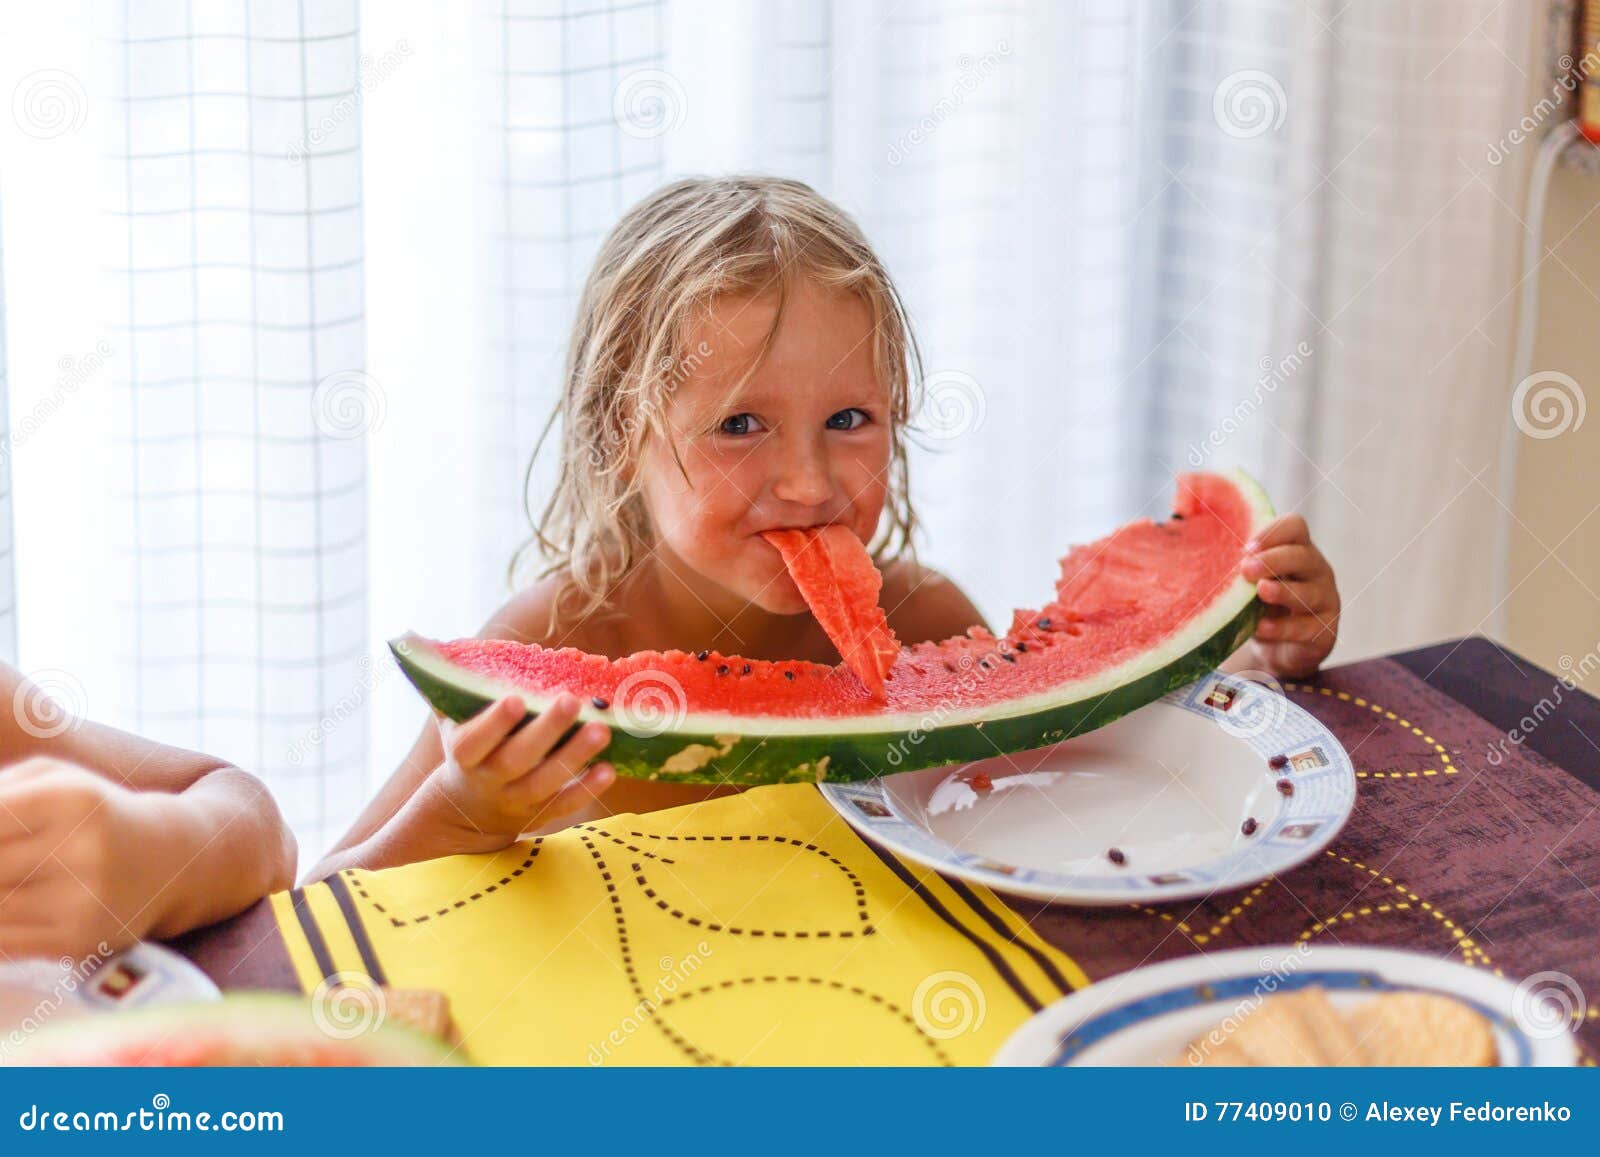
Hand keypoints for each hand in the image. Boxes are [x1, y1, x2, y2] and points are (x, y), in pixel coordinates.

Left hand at [0, 757, 179, 958]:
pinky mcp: (79, 941)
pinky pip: (2, 943)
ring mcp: (83, 900)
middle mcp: (83, 849)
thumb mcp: (55, 778)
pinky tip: (10, 909)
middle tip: (2, 865)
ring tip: (10, 880)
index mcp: (72, 799)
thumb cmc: (94, 813)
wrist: (170, 859)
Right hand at [417, 694, 614, 854]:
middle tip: (571, 700)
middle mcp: (489, 780)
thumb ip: (449, 687)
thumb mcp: (451, 721)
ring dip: (574, 757)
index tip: (514, 698)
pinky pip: (564, 805)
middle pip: (516, 760)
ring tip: (602, 729)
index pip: (474, 741)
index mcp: (464, 755)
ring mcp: (515, 800)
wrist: (467, 810)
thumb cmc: (467, 748)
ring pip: (544, 783)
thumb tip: (420, 640)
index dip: (493, 722)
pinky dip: (587, 789)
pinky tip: (609, 768)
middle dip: (545, 731)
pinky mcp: (540, 813)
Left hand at [1239, 513, 1339, 678]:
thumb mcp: (1250, 581)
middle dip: (1273, 560)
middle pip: (1302, 556)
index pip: (1294, 526)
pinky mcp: (1324, 631)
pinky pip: (1306, 628)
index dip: (1273, 532)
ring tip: (1261, 591)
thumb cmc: (1260, 604)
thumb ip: (1235, 562)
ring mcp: (1325, 600)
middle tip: (1246, 570)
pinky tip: (1261, 627)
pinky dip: (1282, 628)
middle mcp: (1316, 570)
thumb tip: (1190, 532)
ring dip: (1283, 591)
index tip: (1246, 548)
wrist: (1277, 650)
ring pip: (1308, 592)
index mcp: (1297, 550)